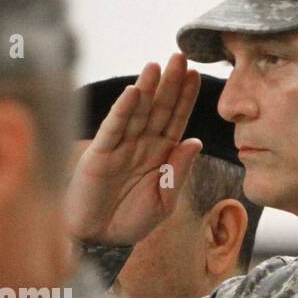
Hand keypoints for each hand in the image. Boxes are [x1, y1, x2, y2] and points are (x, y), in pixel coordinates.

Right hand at [65, 53, 202, 244]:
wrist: (100, 239)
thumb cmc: (131, 222)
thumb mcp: (164, 202)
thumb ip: (178, 172)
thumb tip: (195, 140)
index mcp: (161, 153)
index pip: (177, 119)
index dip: (186, 97)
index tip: (197, 74)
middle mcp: (142, 144)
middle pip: (158, 108)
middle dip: (170, 84)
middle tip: (180, 57)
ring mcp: (120, 147)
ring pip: (136, 113)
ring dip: (146, 89)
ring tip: (156, 66)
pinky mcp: (100, 154)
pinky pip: (113, 129)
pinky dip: (122, 111)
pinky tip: (132, 93)